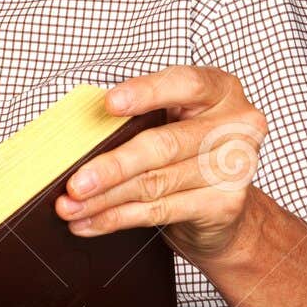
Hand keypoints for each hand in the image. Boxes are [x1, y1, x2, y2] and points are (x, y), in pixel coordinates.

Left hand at [55, 66, 268, 264]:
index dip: (145, 92)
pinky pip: (161, 210)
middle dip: (112, 166)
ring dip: (105, 198)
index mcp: (219, 90)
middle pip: (164, 144)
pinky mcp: (225, 204)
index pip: (184, 84)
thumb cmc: (184, 152)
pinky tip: (89, 222)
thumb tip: (79, 137)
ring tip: (70, 206)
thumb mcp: (168, 122)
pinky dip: (118, 218)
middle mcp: (236, 125)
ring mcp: (235, 167)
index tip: (108, 104)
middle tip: (74, 182)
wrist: (222, 207)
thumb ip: (137, 119)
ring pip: (156, 183)